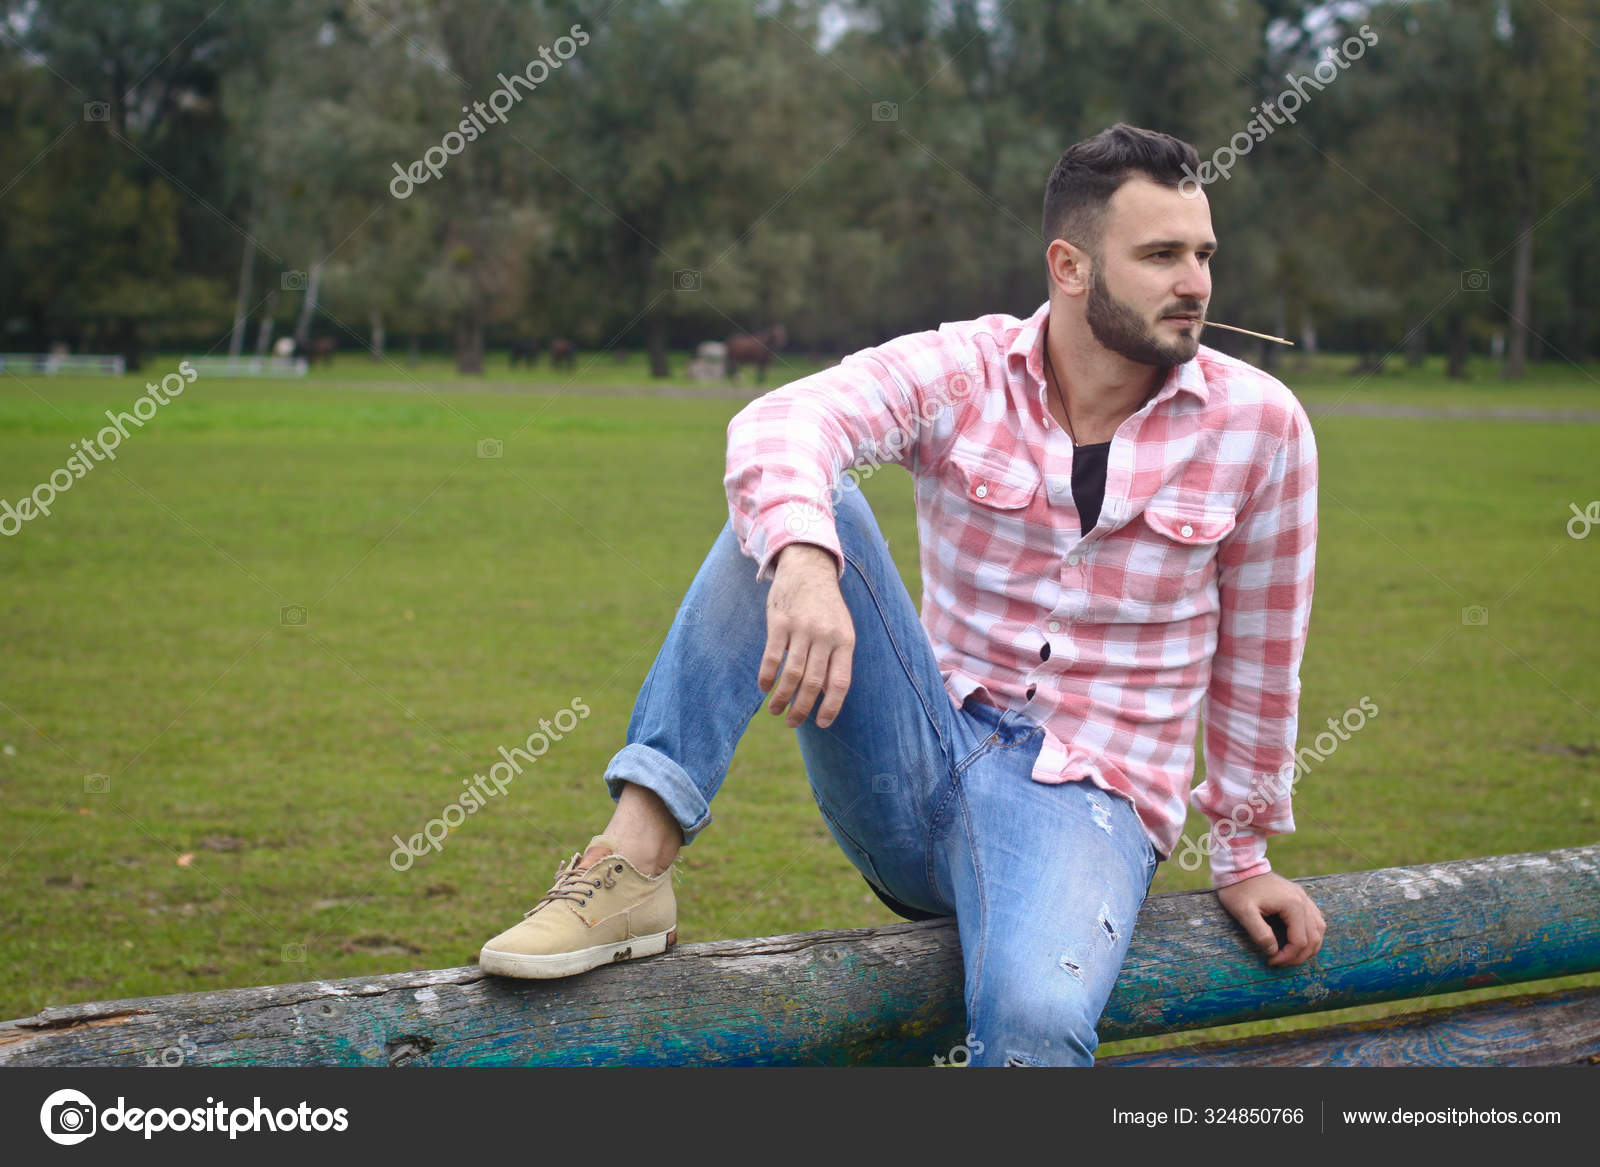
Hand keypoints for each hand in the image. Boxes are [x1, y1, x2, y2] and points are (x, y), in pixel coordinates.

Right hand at [759, 543, 854, 728]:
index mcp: (844, 640)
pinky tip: (764, 687)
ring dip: (782, 698)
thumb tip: (828, 696)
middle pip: (813, 683)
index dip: (831, 707)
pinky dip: (767, 676)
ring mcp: (802, 628)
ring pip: (792, 674)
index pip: (841, 682)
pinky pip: (772, 656)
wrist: (809, 568)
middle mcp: (825, 636)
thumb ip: (836, 661)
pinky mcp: (780, 622)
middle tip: (792, 722)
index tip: (821, 724)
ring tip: (775, 710)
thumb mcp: (840, 630)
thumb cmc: (826, 607)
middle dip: (801, 709)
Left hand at [1216, 872, 1324, 967]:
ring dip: (1308, 946)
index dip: (1288, 956)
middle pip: (1314, 937)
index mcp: (1293, 904)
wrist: (1239, 867)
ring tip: (1290, 956)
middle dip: (1299, 956)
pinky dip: (1310, 934)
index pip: (1300, 941)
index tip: (1271, 961)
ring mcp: (1303, 897)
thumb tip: (1274, 951)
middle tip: (1281, 963)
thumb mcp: (1243, 912)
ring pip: (1319, 929)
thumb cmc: (1238, 889)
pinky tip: (1297, 940)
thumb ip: (1260, 933)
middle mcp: (1303, 900)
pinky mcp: (1299, 896)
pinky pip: (1314, 919)